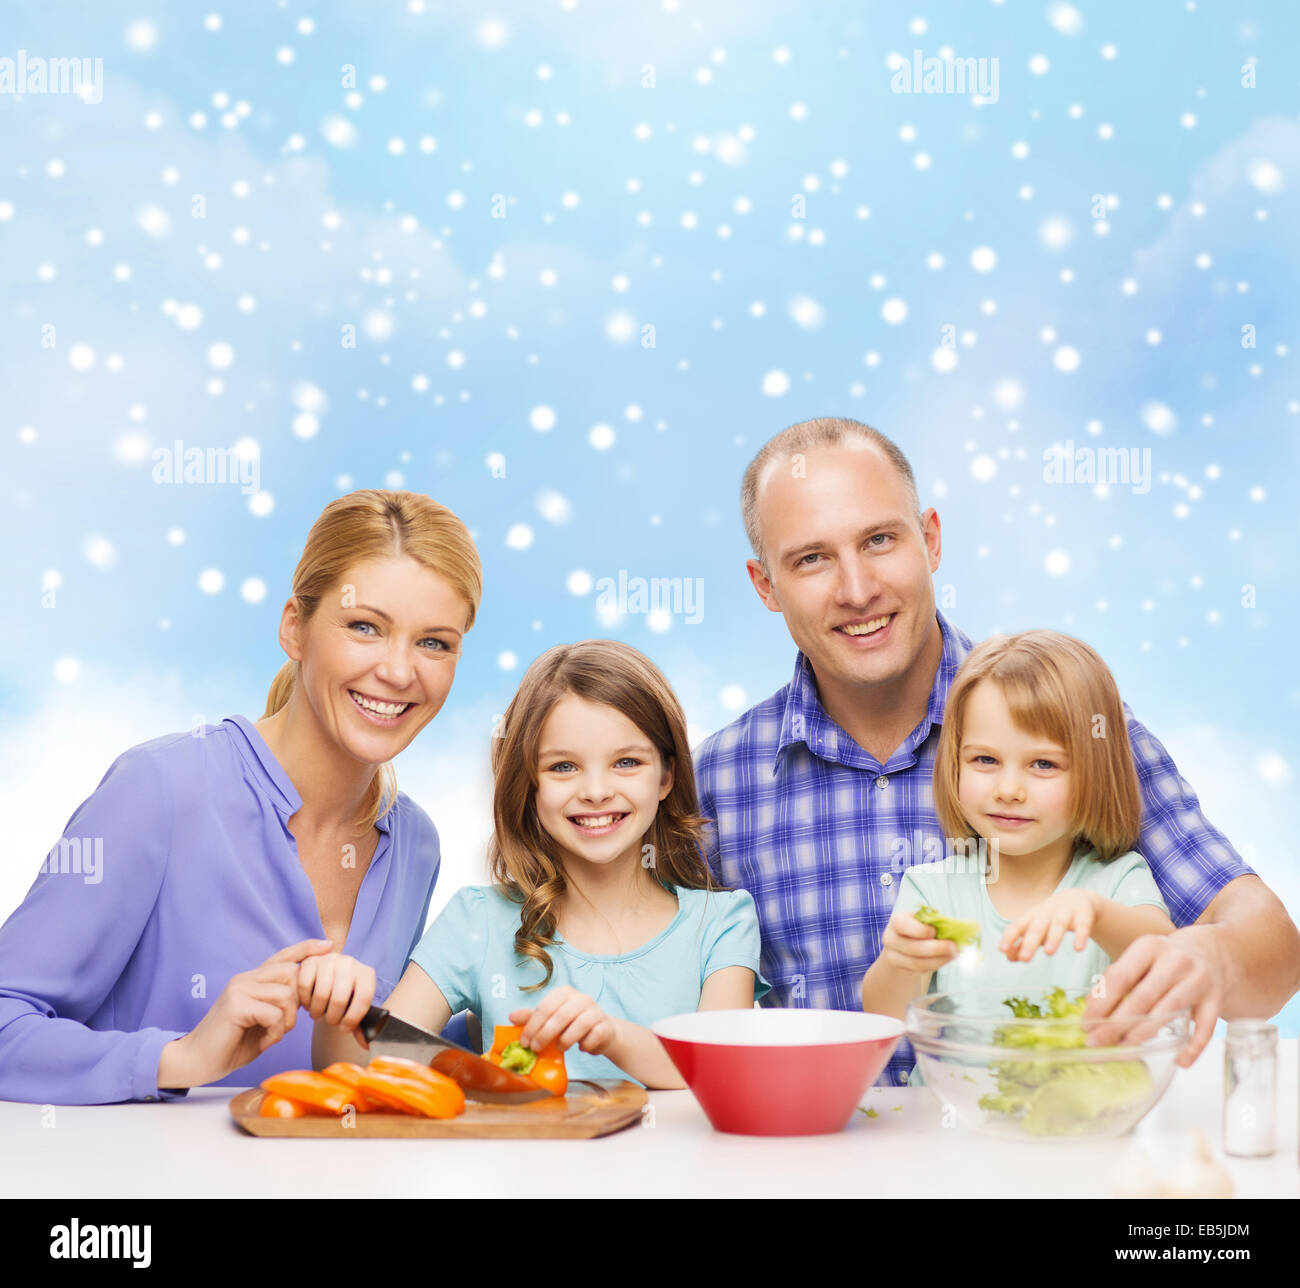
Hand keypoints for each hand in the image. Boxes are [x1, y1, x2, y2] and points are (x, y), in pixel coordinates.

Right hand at [160, 938, 332, 1086]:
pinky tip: (264, 1043)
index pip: (284, 956)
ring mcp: (239, 989)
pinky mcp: (236, 1005)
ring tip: (272, 1036)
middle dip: (298, 1002)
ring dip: (286, 1022)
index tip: (329, 945)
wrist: (196, 1061)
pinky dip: (275, 1032)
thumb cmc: (232, 1043)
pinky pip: (274, 1014)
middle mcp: (245, 979)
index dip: (306, 949)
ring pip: (286, 995)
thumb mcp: (261, 1020)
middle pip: (292, 973)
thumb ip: (279, 1004)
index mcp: (252, 980)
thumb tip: (307, 996)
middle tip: (286, 1025)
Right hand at [297, 949, 376, 1034]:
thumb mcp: (356, 1007)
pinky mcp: (311, 961)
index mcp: (366, 974)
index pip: (363, 999)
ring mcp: (330, 960)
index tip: (344, 1029)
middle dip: (333, 1018)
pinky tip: (309, 1004)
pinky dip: (305, 1001)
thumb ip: (361, 1025)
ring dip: (318, 1011)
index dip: (352, 1019)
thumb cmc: (346, 997)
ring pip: (321, 994)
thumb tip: (366, 1043)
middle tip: (330, 1022)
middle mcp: (350, 963)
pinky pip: (304, 985)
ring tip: (319, 1015)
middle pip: (340, 998)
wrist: (331, 975)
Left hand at [508, 986, 616, 1056]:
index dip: (532, 1025)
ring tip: (559, 1048)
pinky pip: (594, 1036)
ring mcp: (596, 1011)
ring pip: (579, 1025)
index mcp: (565, 993)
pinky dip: (585, 1045)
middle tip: (535, 1048)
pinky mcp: (606, 1025)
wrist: (602, 1032)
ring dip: (565, 1040)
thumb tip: (511, 1016)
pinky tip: (581, 1048)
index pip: (545, 1007)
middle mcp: (581, 998)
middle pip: (560, 1016)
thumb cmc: (572, 1025)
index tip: (524, 1042)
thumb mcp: (551, 1019)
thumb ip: (533, 1017)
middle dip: (545, 1034)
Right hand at [879, 908, 961, 975]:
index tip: (934, 932)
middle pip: (912, 947)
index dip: (919, 930)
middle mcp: (890, 938)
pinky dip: (936, 965)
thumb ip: (935, 923)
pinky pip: (920, 970)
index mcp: (897, 921)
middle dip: (935, 948)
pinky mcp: (900, 970)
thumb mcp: (923, 921)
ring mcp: (893, 956)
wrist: (903, 946)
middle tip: (953, 947)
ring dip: (938, 959)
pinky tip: (945, 959)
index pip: (903, 925)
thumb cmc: (917, 929)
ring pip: (917, 962)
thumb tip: (956, 929)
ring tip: (954, 954)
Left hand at [1000, 889, 1099, 962]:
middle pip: (1037, 927)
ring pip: (1058, 924)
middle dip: (1030, 942)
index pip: (1018, 925)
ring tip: (1048, 952)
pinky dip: (1080, 936)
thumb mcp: (1036, 928)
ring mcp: (1065, 912)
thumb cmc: (1051, 918)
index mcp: (1032, 916)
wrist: (1078, 898)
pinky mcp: (1083, 914)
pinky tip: (1078, 948)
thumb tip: (1008, 957)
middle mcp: (1047, 913)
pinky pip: (1082, 925)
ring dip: (1053, 938)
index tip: (1002, 950)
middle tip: (1024, 959)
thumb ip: (1022, 943)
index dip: (1010, 937)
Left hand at [1083, 927, 1222, 1066]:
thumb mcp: (1140, 958)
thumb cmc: (1163, 960)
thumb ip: (1118, 978)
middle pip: (1142, 997)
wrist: (1208, 952)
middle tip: (1098, 1041)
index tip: (1086, 1023)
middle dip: (1117, 1023)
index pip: (1120, 977)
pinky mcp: (1215, 999)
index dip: (1101, 1002)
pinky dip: (1193, 1047)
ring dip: (1144, 1033)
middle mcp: (1175, 961)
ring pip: (1168, 1011)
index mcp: (1149, 947)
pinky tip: (1180, 1061)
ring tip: (1125, 1048)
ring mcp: (1198, 980)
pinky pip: (1205, 1028)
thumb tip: (1092, 1009)